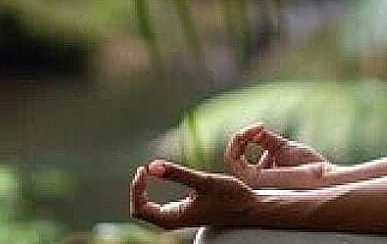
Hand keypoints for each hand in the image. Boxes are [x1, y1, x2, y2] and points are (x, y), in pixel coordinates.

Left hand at [130, 160, 256, 229]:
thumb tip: (152, 166)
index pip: (140, 209)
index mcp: (175, 218)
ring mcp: (179, 217)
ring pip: (150, 209)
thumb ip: (177, 174)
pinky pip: (159, 206)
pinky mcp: (185, 211)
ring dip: (144, 192)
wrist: (250, 208)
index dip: (136, 190)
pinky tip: (161, 175)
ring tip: (146, 172)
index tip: (142, 170)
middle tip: (141, 170)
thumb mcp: (204, 181)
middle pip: (142, 211)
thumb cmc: (230, 197)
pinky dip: (153, 192)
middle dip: (138, 191)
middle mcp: (174, 221)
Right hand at [223, 123, 334, 188]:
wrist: (323, 175)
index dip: (245, 138)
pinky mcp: (254, 180)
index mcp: (260, 177)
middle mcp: (253, 183)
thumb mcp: (282, 147)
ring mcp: (252, 184)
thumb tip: (252, 130)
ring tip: (258, 128)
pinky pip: (234, 159)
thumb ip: (264, 139)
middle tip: (259, 126)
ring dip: (239, 136)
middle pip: (233, 156)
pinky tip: (255, 132)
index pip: (239, 158)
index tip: (261, 126)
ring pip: (231, 156)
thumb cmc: (308, 165)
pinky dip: (239, 141)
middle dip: (240, 136)